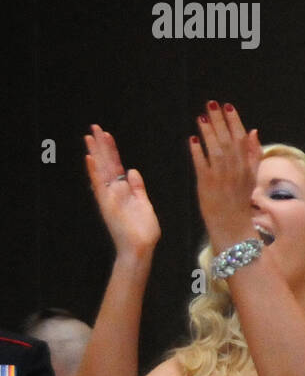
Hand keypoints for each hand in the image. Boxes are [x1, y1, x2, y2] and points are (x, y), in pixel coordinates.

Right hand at [85, 125, 160, 258]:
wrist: (140, 247)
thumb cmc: (142, 230)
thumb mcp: (143, 203)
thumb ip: (137, 187)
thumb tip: (132, 171)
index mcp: (123, 190)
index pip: (115, 165)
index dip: (111, 150)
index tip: (106, 135)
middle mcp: (113, 191)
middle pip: (106, 163)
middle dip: (101, 145)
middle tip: (94, 127)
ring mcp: (109, 197)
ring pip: (101, 170)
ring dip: (95, 153)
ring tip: (90, 136)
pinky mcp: (107, 204)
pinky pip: (99, 185)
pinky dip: (94, 172)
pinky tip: (89, 158)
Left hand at [189, 101, 260, 250]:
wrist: (232, 222)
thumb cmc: (239, 197)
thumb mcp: (251, 174)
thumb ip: (253, 152)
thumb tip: (253, 130)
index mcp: (247, 165)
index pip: (241, 138)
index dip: (234, 121)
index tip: (228, 106)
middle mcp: (235, 168)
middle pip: (227, 140)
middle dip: (219, 121)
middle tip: (211, 104)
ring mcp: (221, 176)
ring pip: (215, 150)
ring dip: (208, 133)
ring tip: (201, 117)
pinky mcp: (207, 184)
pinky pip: (202, 164)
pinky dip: (197, 152)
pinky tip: (192, 139)